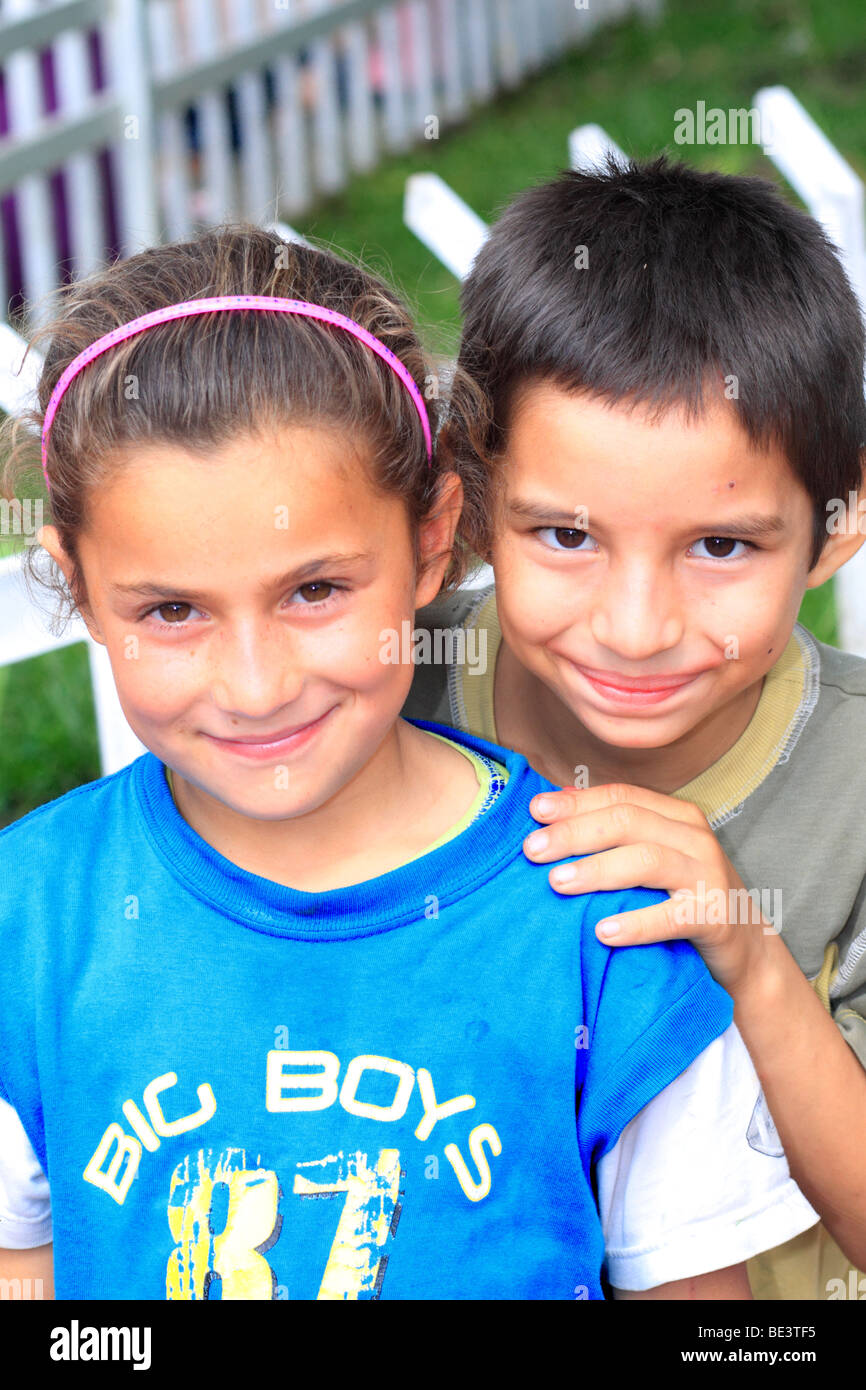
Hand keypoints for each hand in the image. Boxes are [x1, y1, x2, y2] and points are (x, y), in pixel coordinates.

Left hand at [523, 782, 773, 992]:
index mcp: (676, 816)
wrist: (746, 949)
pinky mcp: (716, 916)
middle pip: (627, 822)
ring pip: (646, 860)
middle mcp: (694, 838)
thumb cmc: (684, 898)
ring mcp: (708, 875)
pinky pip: (672, 917)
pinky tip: (603, 932)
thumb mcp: (652, 858)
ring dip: (597, 870)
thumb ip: (613, 831)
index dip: (575, 802)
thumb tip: (559, 799)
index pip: (620, 797)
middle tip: (532, 850)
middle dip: (575, 833)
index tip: (534, 811)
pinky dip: (636, 924)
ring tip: (557, 882)